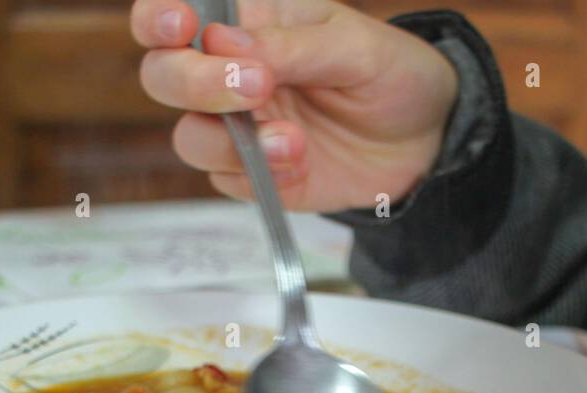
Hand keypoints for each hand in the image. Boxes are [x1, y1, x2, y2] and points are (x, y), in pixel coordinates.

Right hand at [132, 0, 459, 210]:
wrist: (428, 139)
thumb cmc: (392, 74)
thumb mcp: (355, 45)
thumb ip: (290, 45)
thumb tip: (221, 41)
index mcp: (246, 23)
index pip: (171, 16)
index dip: (158, 19)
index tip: (182, 27)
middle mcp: (228, 75)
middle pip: (163, 78)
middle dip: (194, 84)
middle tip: (254, 88)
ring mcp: (239, 129)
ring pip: (189, 138)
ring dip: (232, 142)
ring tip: (294, 140)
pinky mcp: (256, 177)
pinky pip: (229, 182)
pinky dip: (262, 176)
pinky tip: (302, 162)